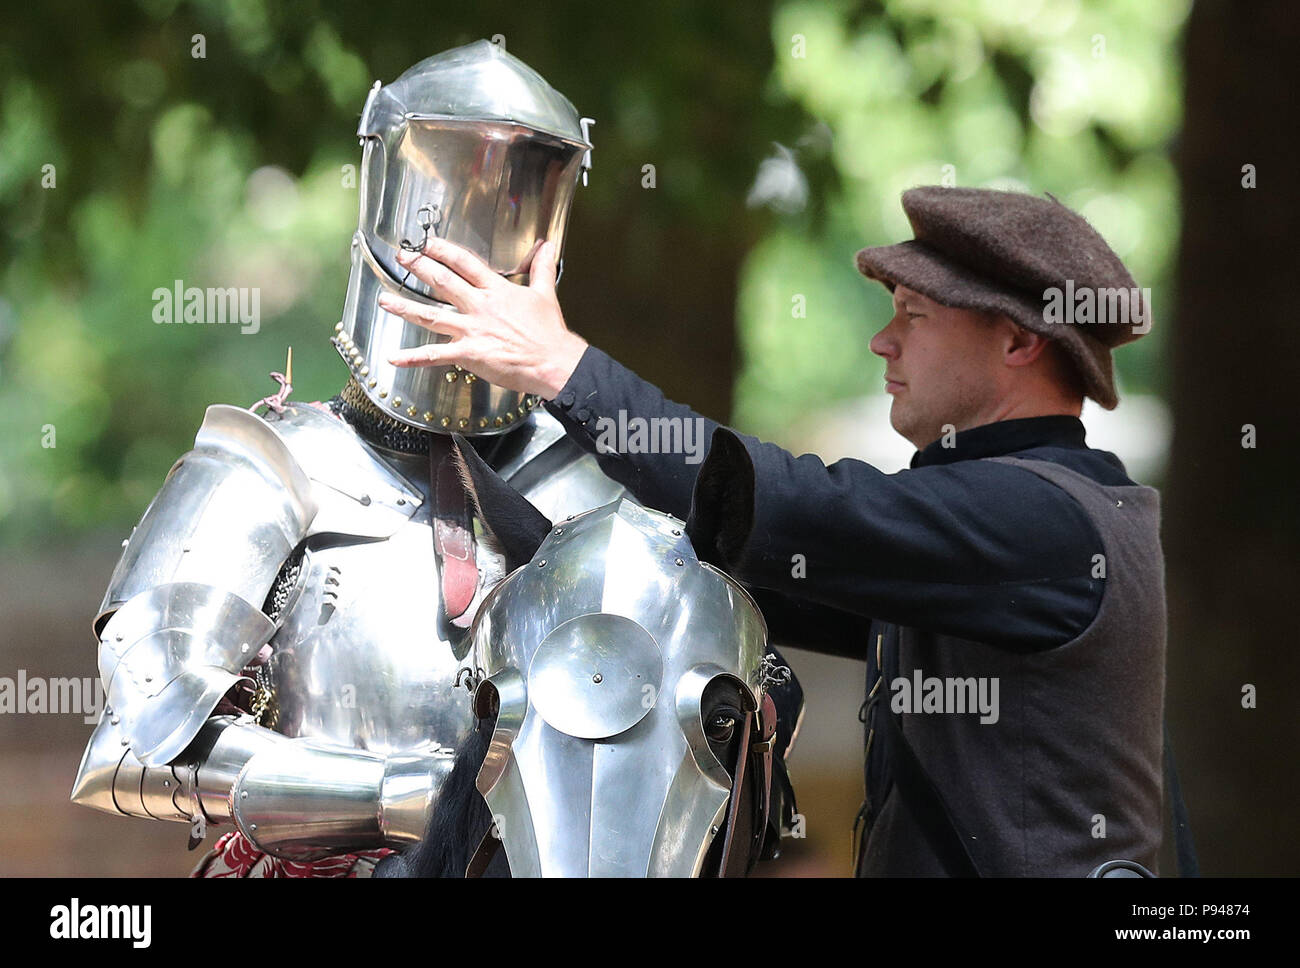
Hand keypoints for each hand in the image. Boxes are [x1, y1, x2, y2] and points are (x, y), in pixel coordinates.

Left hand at [376, 237, 587, 399]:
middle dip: (419, 267)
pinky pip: (434, 355)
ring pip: (431, 315)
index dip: (443, 250)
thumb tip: (548, 246)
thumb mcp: (546, 293)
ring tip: (384, 300)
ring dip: (404, 306)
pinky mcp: (468, 353)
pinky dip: (412, 357)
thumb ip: (542, 267)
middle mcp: (480, 306)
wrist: (553, 362)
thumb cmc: (549, 333)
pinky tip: (393, 357)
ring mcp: (472, 330)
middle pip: (443, 282)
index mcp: (497, 291)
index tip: (428, 243)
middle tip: (402, 257)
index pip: (465, 263)